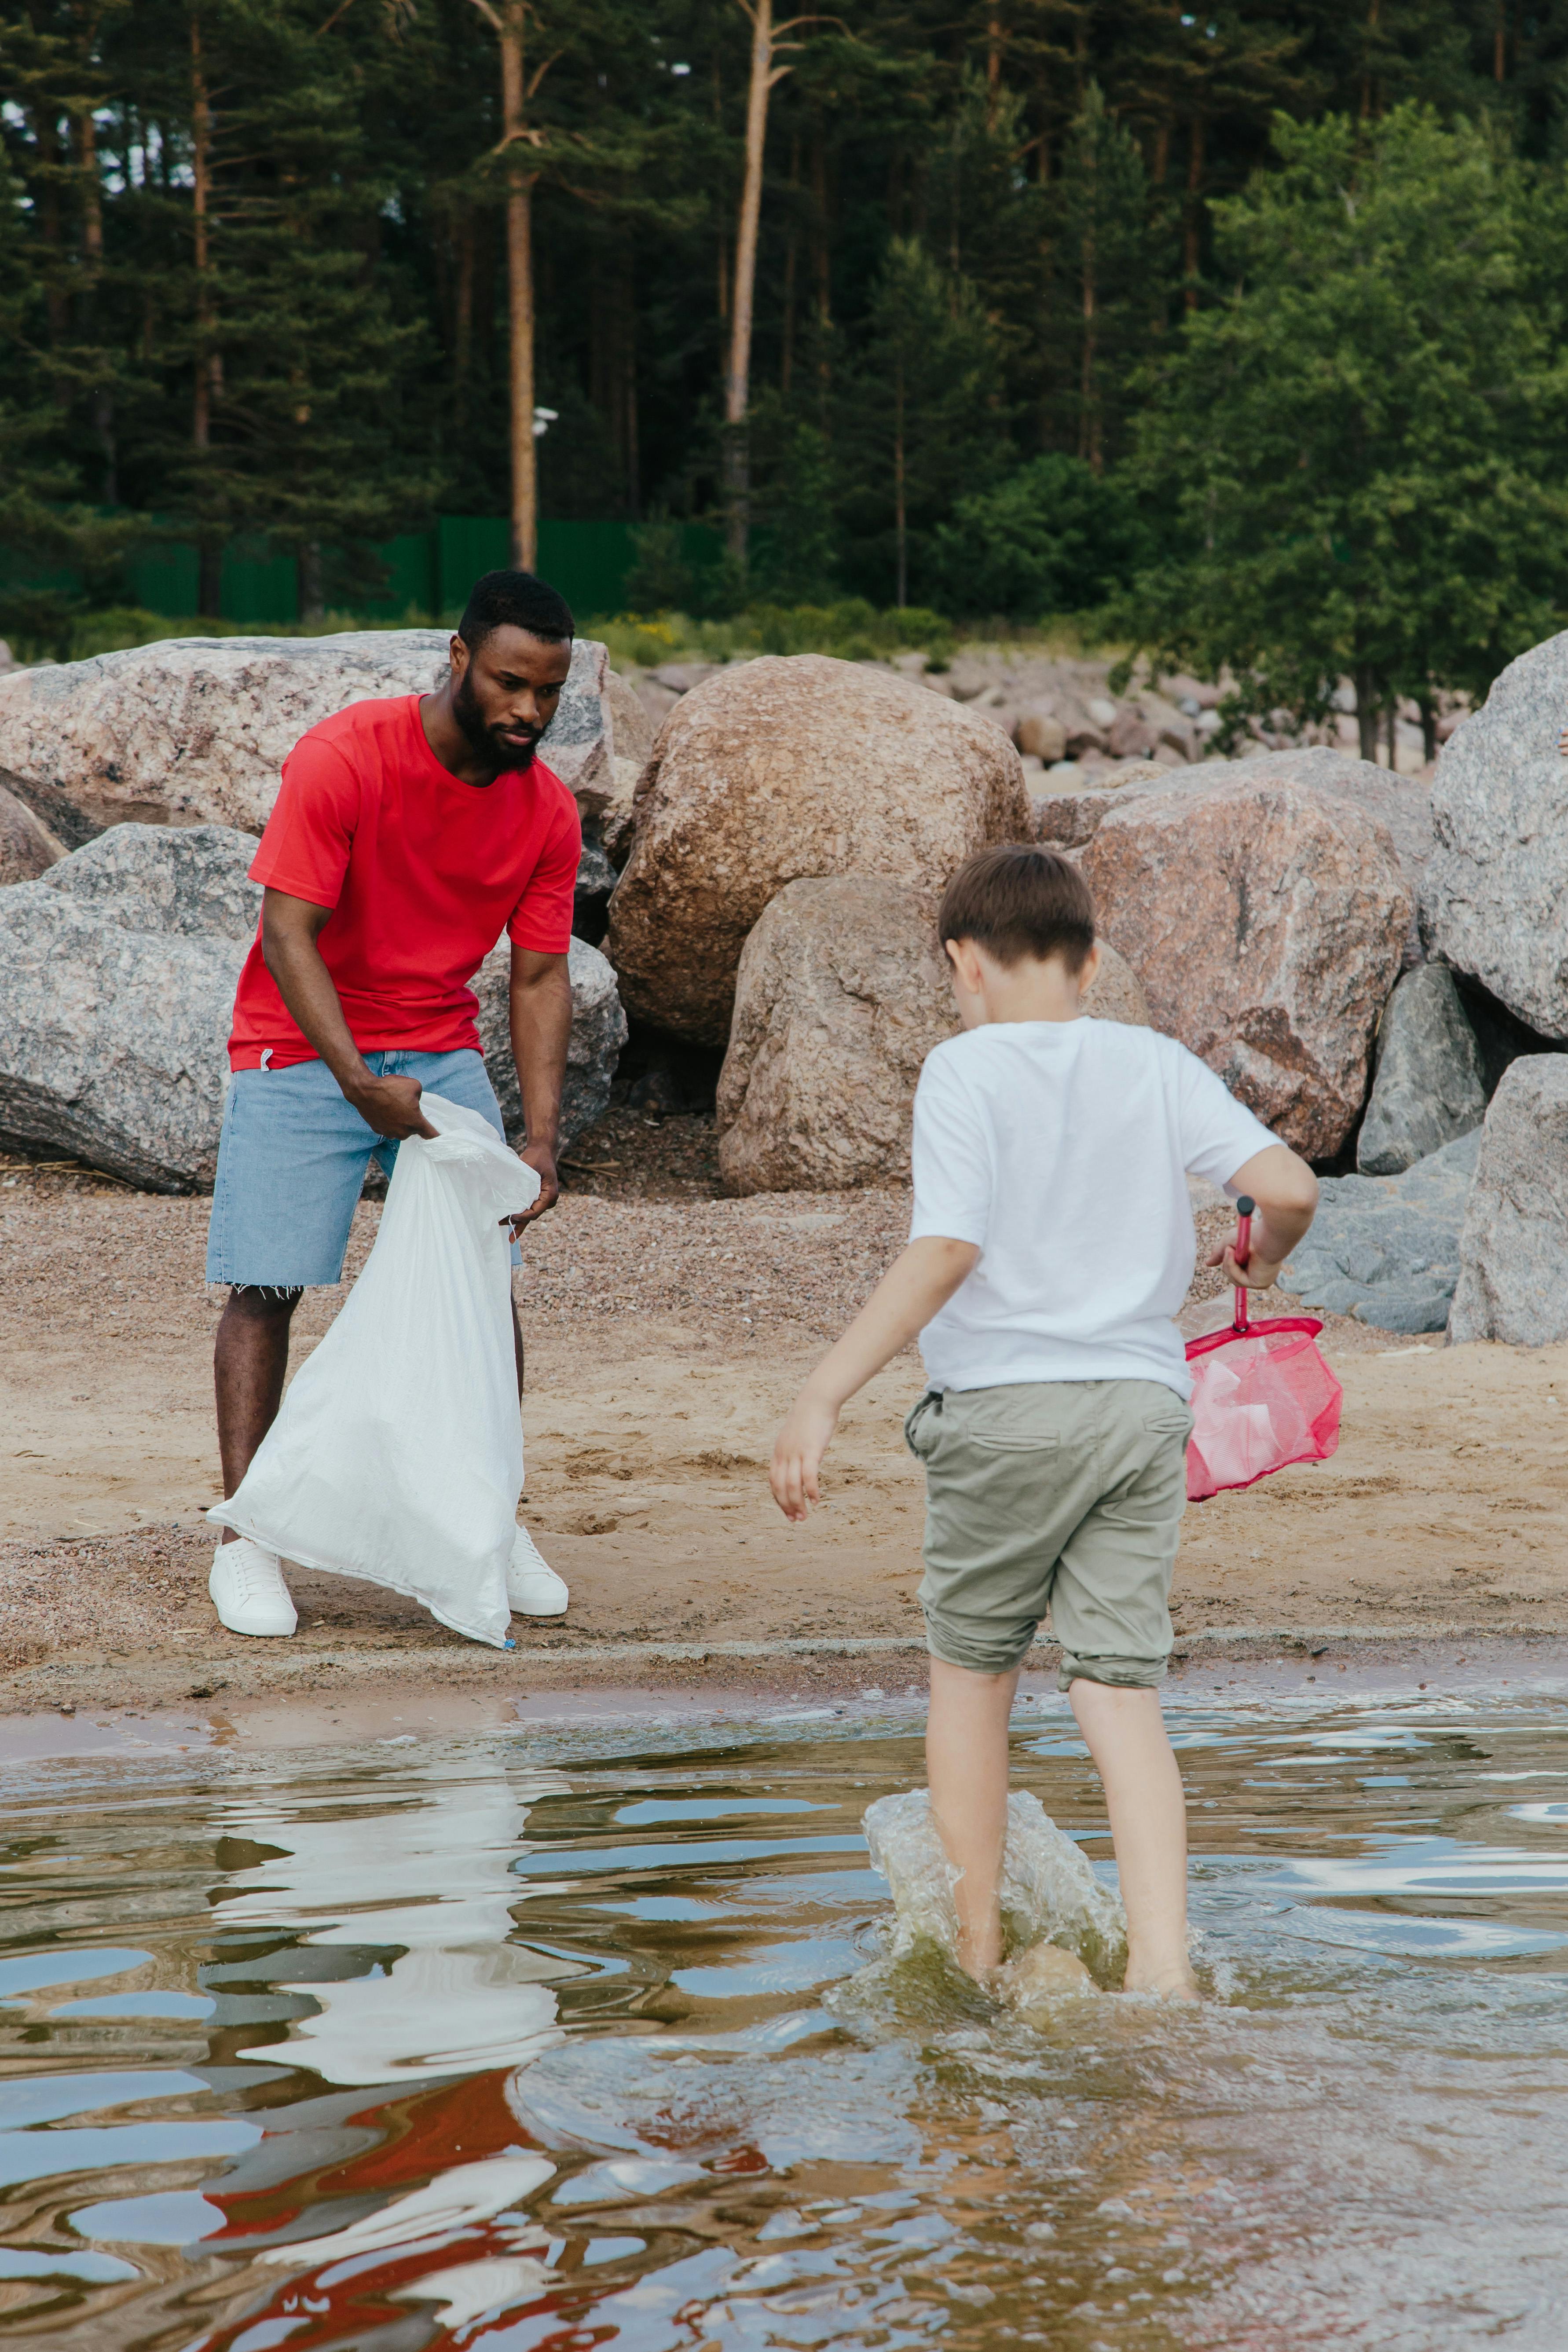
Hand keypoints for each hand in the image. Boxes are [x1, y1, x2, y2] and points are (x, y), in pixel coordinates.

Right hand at [345, 1072, 437, 1140]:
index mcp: (415, 1123)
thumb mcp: (414, 1085)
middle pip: (413, 1130)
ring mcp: (389, 1132)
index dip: (437, 1135)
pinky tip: (384, 1108)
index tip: (440, 1136)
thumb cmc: (390, 1087)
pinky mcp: (377, 1130)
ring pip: (400, 1129)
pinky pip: (387, 1127)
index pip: (431, 1134)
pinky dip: (388, 1120)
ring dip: (399, 1121)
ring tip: (393, 1106)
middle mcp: (403, 1132)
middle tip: (406, 1106)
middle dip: (412, 1120)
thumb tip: (415, 1101)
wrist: (365, 1091)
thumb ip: (420, 1096)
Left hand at [504, 1139, 558, 1231]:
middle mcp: (548, 1201)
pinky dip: (520, 1215)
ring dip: (517, 1221)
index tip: (510, 1216)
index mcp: (550, 1195)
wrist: (542, 1151)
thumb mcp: (530, 1168)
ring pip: (529, 1215)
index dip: (522, 1217)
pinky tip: (509, 1221)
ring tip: (504, 1230)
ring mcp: (543, 1200)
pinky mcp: (537, 1198)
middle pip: (531, 1216)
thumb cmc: (536, 1157)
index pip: (535, 1212)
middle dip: (518, 1223)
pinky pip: (528, 1209)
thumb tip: (511, 1197)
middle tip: (505, 1232)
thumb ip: (523, 1183)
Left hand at [770, 1390, 839, 1521]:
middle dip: (786, 1506)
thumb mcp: (796, 1437)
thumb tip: (799, 1464)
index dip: (778, 1499)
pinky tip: (816, 1500)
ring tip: (804, 1516)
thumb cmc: (810, 1418)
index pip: (773, 1482)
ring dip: (797, 1503)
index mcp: (778, 1452)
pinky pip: (809, 1476)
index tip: (787, 1512)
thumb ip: (794, 1451)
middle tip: (796, 1520)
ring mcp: (796, 1453)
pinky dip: (811, 1491)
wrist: (817, 1400)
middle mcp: (784, 1454)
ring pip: (792, 1485)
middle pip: (780, 1487)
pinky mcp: (811, 1450)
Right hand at [1205, 1237, 1286, 1290]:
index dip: (1227, 1263)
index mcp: (1254, 1261)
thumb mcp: (1229, 1242)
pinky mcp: (1261, 1283)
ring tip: (1231, 1250)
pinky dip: (1233, 1268)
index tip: (1216, 1259)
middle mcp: (1259, 1271)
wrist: (1266, 1234)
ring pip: (1234, 1279)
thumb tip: (1207, 1264)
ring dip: (1228, 1264)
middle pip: (1233, 1276)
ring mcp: (1260, 1279)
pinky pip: (1239, 1280)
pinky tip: (1234, 1255)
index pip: (1237, 1268)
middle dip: (1227, 1263)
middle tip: (1229, 1248)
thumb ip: (1219, 1253)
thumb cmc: (1251, 1234)